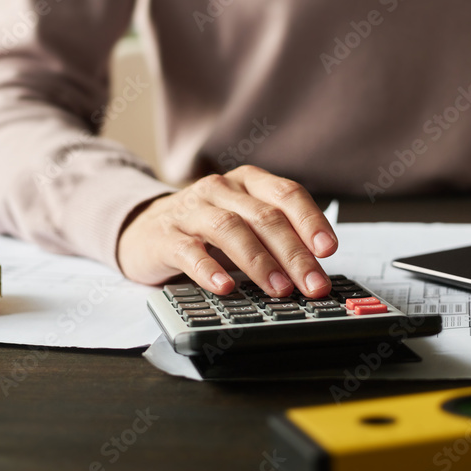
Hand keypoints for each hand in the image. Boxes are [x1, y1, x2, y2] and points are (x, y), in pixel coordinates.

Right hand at [117, 165, 337, 297]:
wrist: (142, 228)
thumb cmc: (205, 229)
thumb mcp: (244, 221)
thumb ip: (276, 236)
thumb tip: (315, 269)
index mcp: (247, 181)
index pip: (287, 194)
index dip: (310, 221)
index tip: (328, 250)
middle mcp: (221, 189)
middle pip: (264, 217)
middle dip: (294, 254)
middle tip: (313, 284)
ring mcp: (191, 210)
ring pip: (230, 229)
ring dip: (260, 262)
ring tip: (279, 289)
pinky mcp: (165, 236)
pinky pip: (189, 251)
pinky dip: (209, 269)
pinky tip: (225, 286)